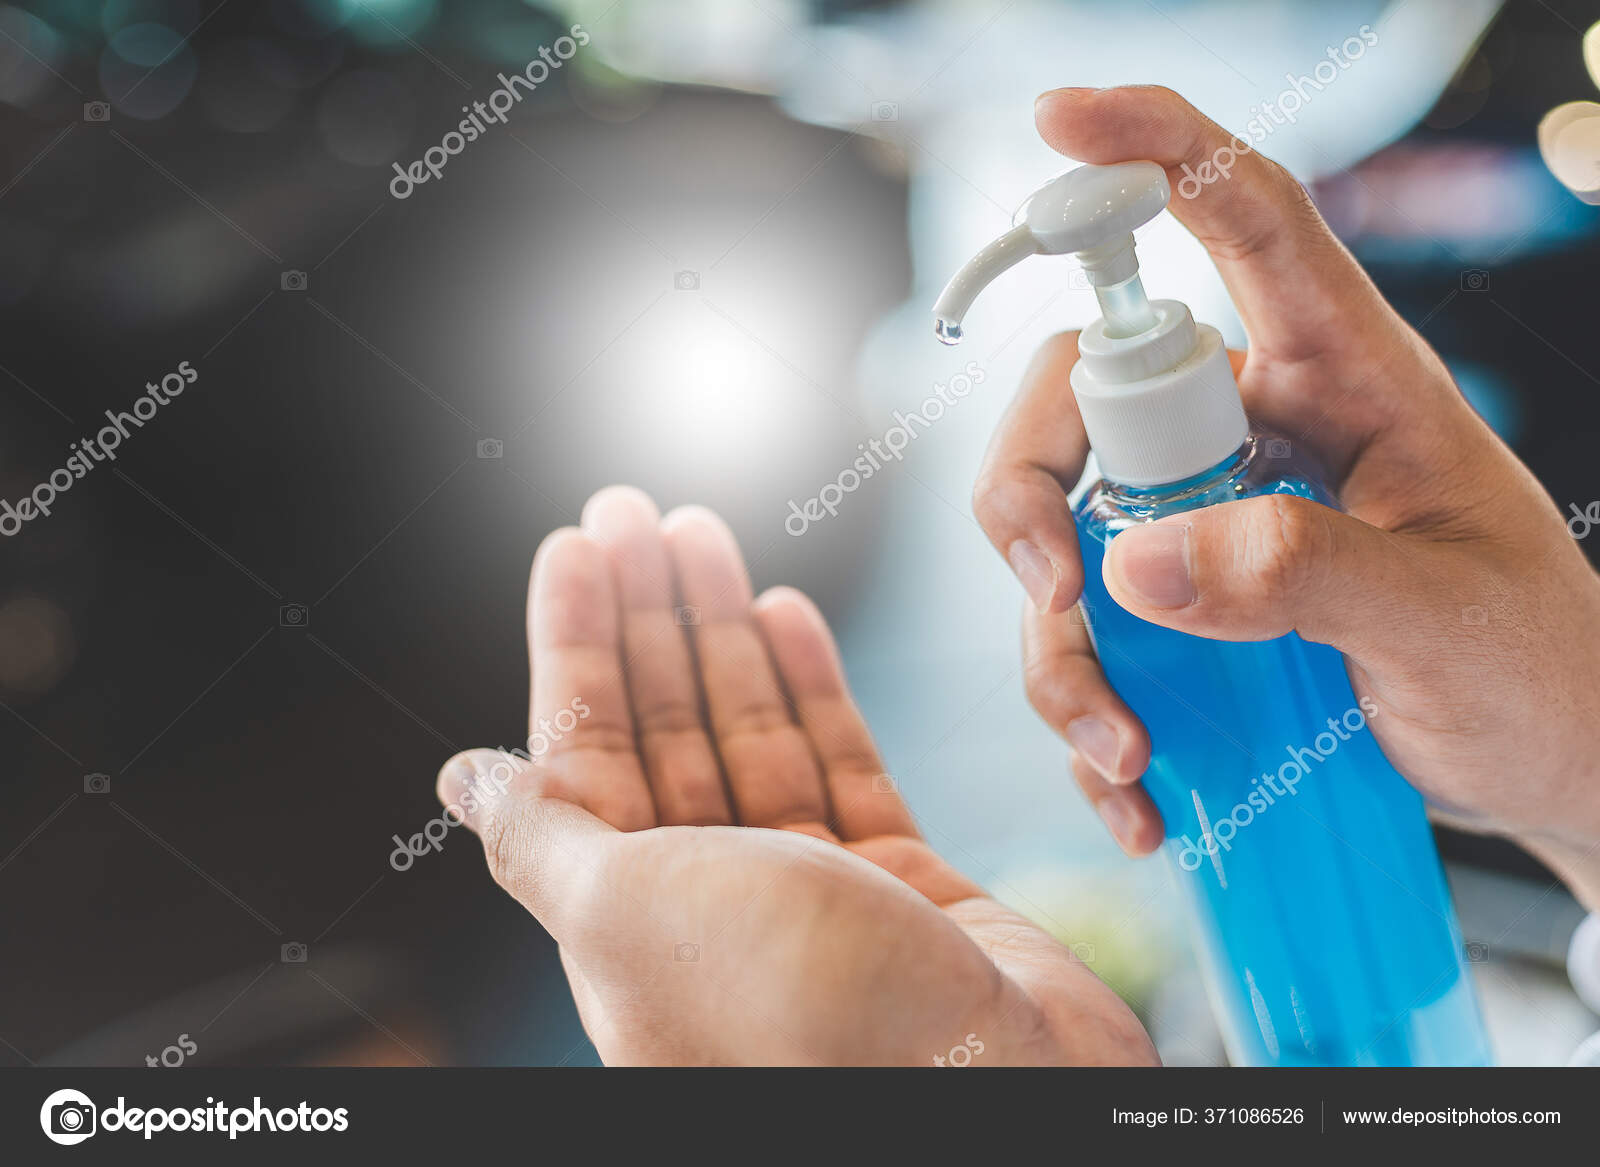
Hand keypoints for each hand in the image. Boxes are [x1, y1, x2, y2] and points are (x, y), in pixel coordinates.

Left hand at [437, 486, 1155, 1064]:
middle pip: (664, 732)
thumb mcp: (630, 914)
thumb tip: (460, 777)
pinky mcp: (897, 885)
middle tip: (640, 510)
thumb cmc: (802, 1016)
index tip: (576, 545)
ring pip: (751, 736)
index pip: (580, 753)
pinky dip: (811, 686)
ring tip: (705, 533)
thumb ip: (543, 836)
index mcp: (627, 924)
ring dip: (723, 632)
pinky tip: (785, 611)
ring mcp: (807, 895)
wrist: (997, 1090)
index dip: (574, 644)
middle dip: (648, 616)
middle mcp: (711, 908)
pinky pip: (840, 764)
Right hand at [972, 86, 1599, 905]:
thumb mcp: (1445, 620)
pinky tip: (1134, 793)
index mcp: (1344, 375)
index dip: (1153, 145)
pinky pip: (1083, 631)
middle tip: (1063, 600)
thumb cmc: (1537, 668)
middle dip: (1031, 498)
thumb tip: (1139, 563)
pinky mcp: (1183, 600)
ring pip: (1058, 531)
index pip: (1246, 216)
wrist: (1547, 759)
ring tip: (1125, 752)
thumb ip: (1307, 575)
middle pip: (1080, 395)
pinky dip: (1083, 713)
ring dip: (1058, 650)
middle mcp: (1254, 428)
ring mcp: (1206, 515)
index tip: (1057, 116)